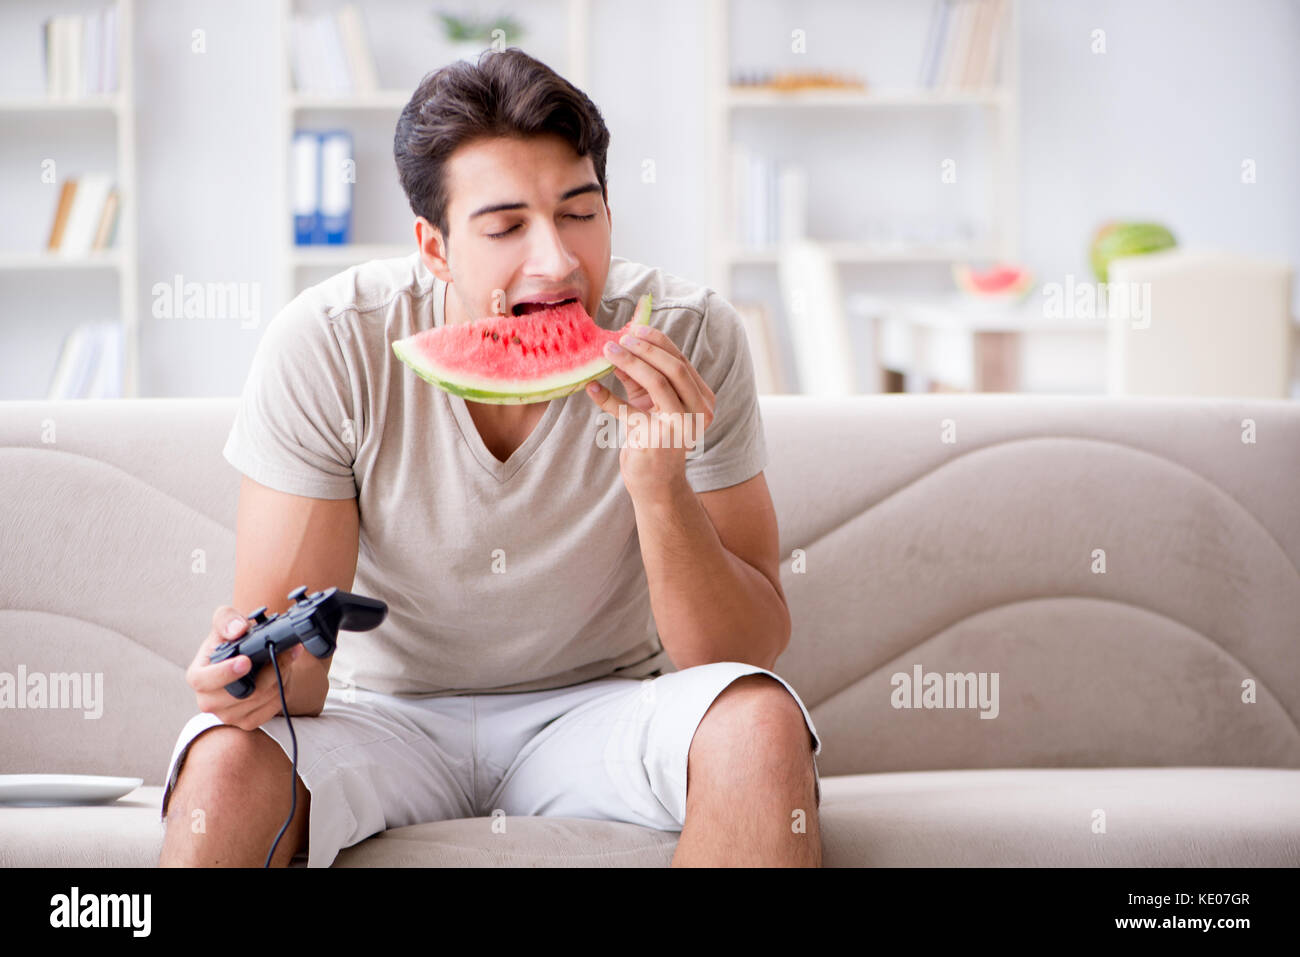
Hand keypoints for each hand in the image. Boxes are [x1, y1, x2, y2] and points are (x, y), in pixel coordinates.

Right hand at [185, 605, 310, 730]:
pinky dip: (283, 690)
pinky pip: (271, 709)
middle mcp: (209, 701)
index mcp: (198, 677)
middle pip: (242, 694)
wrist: (247, 657)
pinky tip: (283, 674)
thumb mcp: (225, 621)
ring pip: (261, 700)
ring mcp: (227, 715)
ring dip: (280, 677)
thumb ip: (227, 619)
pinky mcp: (247, 722)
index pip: (204, 681)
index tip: (246, 661)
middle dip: (268, 671)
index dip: (225, 673)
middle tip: (284, 651)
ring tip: (284, 659)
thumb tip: (238, 629)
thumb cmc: (231, 640)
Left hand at [585, 325, 714, 496]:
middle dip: (645, 349)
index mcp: (704, 401)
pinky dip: (607, 398)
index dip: (659, 343)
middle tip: (620, 339)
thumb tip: (620, 347)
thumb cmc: (654, 439)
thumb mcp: (649, 404)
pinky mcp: (656, 440)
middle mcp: (699, 413)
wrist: (655, 484)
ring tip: (608, 352)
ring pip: (658, 383)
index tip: (636, 330)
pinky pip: (628, 411)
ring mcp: (680, 427)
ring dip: (630, 362)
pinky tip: (592, 387)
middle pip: (674, 368)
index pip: (683, 362)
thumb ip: (639, 378)